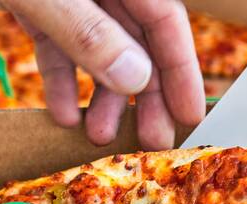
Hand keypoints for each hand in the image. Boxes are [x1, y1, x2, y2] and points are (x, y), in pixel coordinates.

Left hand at [0, 0, 205, 148]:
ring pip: (97, 45)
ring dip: (101, 93)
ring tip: (98, 137)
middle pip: (136, 36)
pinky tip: (61, 115)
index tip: (190, 116)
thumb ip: (87, 32)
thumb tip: (135, 79)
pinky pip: (55, 42)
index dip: (180, 70)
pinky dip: (59, 78)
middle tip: (150, 142)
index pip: (165, 19)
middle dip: (144, 92)